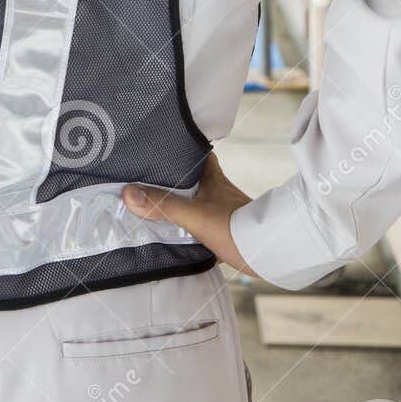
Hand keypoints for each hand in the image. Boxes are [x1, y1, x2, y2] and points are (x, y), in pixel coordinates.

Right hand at [122, 152, 254, 275]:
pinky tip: (181, 238)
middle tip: (154, 182)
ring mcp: (226, 212)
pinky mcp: (230, 232)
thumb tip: (130, 193)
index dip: (184, 149)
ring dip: (185, 205)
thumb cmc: (236, 227)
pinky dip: (193, 229)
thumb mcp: (194, 216)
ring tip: (160, 209)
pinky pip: (206, 226)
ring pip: (200, 203)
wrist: (270, 254)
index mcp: (212, 179)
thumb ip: (164, 205)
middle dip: (178, 181)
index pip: (198, 154)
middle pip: (196, 179)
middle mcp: (220, 192)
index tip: (166, 147)